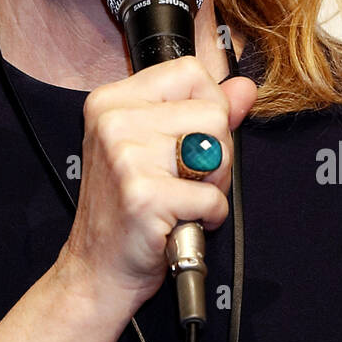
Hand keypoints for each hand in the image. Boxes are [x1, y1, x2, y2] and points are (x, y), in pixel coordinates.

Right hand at [55, 57, 257, 314]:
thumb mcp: (158, 148)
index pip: (191, 72)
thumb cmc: (127, 209)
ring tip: (182, 199)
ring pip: (217, 153)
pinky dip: (210, 215)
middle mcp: (113, 120)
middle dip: (217, 152)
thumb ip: (202, 112)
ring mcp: (125, 156)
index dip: (211, 106)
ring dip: (213, 185)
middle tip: (186, 179)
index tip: (194, 137)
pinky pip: (212, 196)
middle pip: (213, 113)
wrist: (97, 269)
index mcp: (113, 100)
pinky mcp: (143, 194)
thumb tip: (245, 87)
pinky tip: (182, 221)